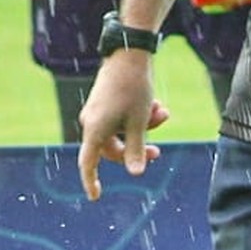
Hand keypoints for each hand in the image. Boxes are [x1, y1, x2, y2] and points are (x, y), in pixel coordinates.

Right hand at [77, 55, 168, 200]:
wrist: (130, 52)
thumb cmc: (134, 88)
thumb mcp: (139, 122)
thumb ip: (137, 150)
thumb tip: (136, 173)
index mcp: (94, 129)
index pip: (88, 163)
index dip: (90, 181)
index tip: (96, 196)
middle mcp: (91, 122)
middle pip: (113, 149)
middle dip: (138, 149)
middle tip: (159, 152)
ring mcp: (98, 112)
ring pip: (122, 133)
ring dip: (143, 129)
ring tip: (162, 114)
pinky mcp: (105, 102)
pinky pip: (122, 119)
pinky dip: (139, 117)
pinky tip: (157, 106)